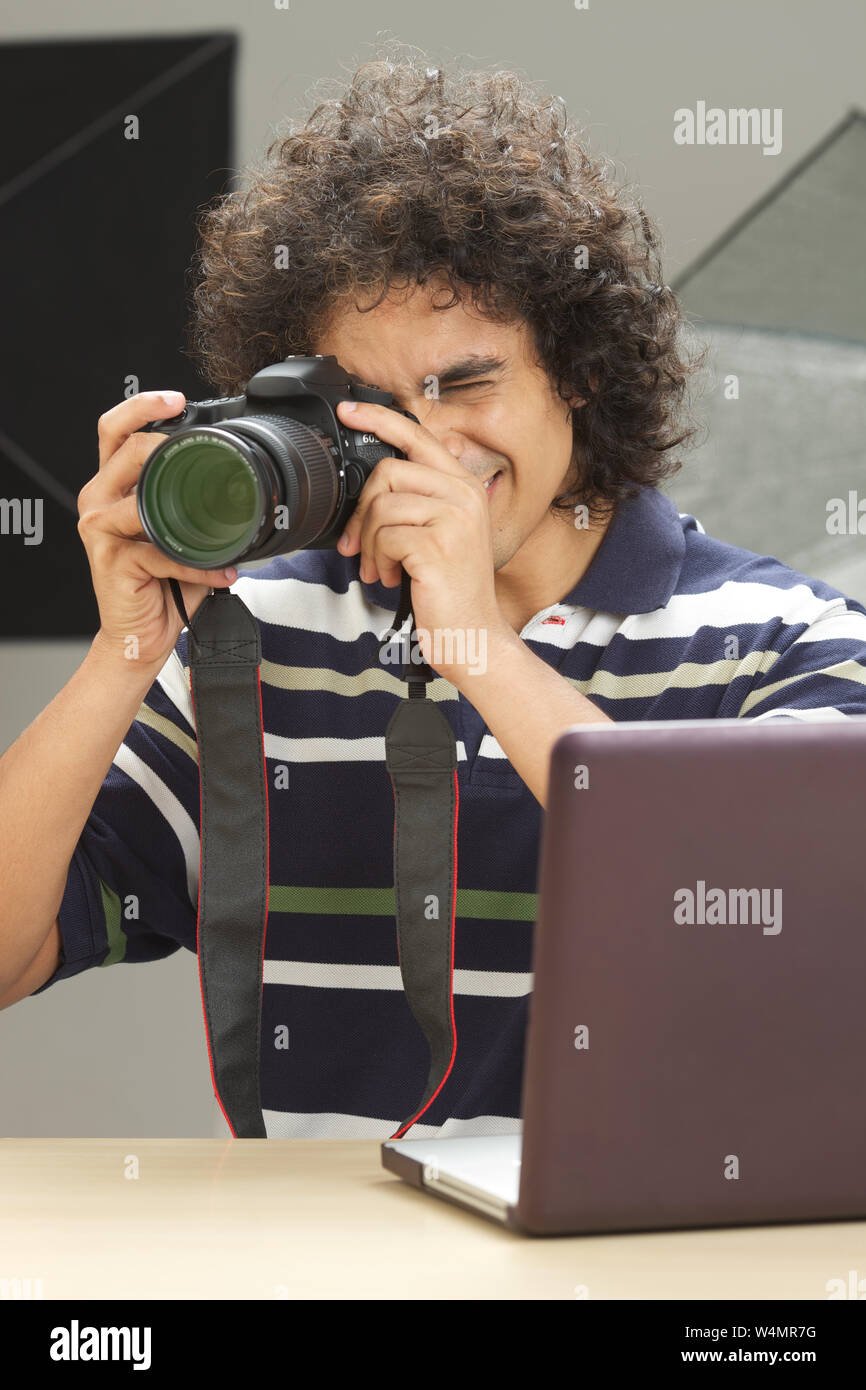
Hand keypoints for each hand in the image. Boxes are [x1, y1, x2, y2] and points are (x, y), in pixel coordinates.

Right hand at [77, 391, 237, 677]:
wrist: (141, 633)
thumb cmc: (161, 581)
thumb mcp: (178, 531)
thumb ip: (193, 503)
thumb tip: (242, 484)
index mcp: (111, 485)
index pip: (115, 429)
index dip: (142, 405)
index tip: (179, 399)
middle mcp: (98, 500)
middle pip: (125, 449)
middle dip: (166, 445)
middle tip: (204, 456)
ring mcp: (100, 530)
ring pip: (141, 499)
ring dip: (189, 512)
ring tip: (224, 524)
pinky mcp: (112, 561)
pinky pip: (163, 553)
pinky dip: (200, 565)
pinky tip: (224, 572)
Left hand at [334, 399, 511, 685]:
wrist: (473, 634)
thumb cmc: (451, 588)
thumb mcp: (441, 534)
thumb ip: (418, 502)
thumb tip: (371, 488)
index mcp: (465, 486)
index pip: (418, 436)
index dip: (379, 418)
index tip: (348, 410)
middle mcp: (465, 495)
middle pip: (388, 471)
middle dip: (362, 512)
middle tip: (355, 545)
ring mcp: (454, 518)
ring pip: (381, 508)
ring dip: (367, 544)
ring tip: (378, 567)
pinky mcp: (438, 545)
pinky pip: (384, 537)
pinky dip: (377, 561)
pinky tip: (390, 577)